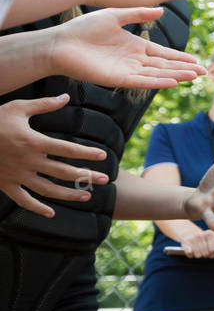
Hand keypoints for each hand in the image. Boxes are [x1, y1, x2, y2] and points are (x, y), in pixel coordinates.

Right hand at [0, 93, 108, 216]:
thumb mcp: (18, 108)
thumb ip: (44, 105)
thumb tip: (67, 97)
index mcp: (33, 142)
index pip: (67, 149)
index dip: (87, 153)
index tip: (103, 156)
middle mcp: (28, 161)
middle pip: (63, 172)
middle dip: (86, 176)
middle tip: (106, 180)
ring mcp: (17, 175)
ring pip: (47, 189)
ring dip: (69, 194)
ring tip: (87, 196)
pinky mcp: (5, 184)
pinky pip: (22, 200)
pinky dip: (36, 208)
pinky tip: (51, 212)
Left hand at [51, 7, 203, 88]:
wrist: (60, 42)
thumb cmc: (83, 28)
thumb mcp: (115, 16)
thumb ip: (138, 14)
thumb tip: (161, 10)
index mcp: (134, 46)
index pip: (163, 54)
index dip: (179, 57)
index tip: (196, 60)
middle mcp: (133, 60)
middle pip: (164, 66)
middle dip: (184, 69)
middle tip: (203, 72)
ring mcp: (126, 70)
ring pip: (157, 74)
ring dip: (176, 76)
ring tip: (194, 77)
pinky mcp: (117, 79)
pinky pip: (142, 81)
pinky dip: (158, 82)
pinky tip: (173, 82)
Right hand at [178, 229, 213, 257]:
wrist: (189, 233)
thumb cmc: (204, 237)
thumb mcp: (213, 236)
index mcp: (210, 234)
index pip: (213, 250)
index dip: (213, 254)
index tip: (212, 253)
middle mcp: (201, 235)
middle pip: (205, 254)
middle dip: (205, 254)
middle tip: (204, 251)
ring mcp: (192, 239)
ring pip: (198, 255)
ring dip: (199, 255)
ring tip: (198, 250)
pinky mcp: (185, 243)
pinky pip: (190, 254)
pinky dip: (191, 255)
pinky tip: (192, 250)